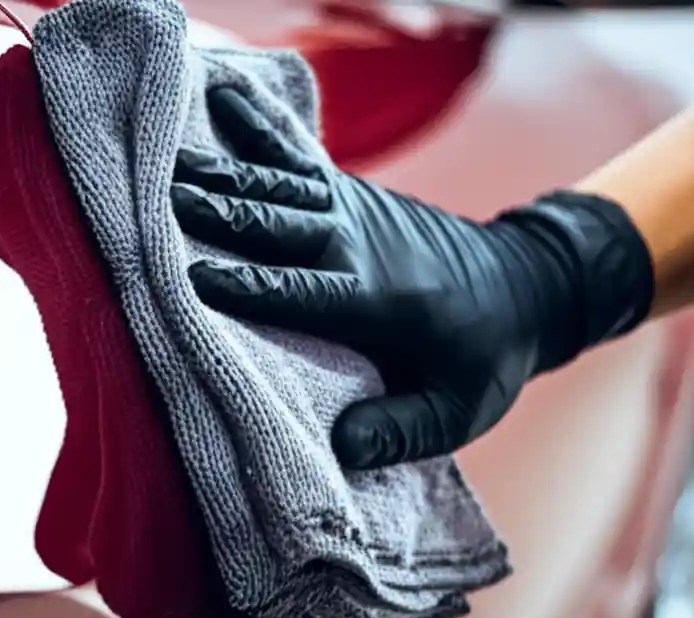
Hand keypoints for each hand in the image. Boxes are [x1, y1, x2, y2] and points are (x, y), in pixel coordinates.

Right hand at [175, 88, 651, 469]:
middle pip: (280, 226)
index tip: (193, 279)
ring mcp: (354, 210)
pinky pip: (297, 154)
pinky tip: (224, 93)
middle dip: (223, 214)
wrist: (528, 284)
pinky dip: (259, 127)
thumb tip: (341, 447)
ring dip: (226, 173)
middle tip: (164, 201)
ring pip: (280, 186)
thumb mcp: (458, 411)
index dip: (249, 288)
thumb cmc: (483, 358)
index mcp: (379, 301)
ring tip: (170, 163)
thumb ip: (402, 431)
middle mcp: (359, 245)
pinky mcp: (351, 192)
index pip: (303, 292)